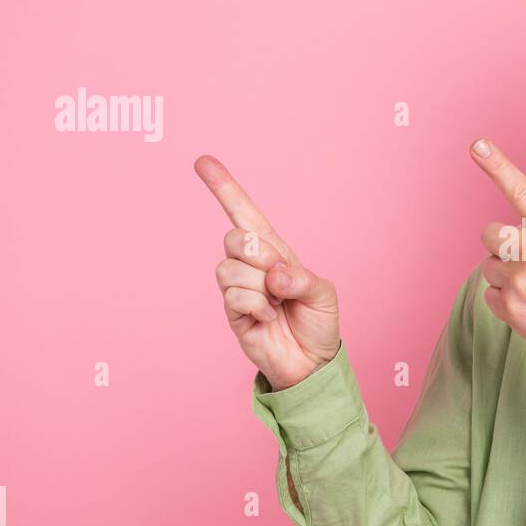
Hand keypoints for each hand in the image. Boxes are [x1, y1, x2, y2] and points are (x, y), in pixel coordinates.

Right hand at [194, 155, 341, 390]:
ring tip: (275, 302)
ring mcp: (239, 289)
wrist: (312, 363)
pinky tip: (267, 317)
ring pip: (229, 269)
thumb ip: (301, 278)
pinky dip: (257, 306)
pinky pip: (234, 297)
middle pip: (233, 238)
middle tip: (279, 277)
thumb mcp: (323, 294)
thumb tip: (273, 273)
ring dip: (259, 285)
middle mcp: (251, 265)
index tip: (203, 162)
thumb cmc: (318, 323)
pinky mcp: (232, 313)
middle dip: (258, 254)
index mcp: (274, 251)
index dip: (224, 188)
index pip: (244, 213)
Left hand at [470, 139, 525, 380]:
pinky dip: (504, 302)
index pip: (522, 191)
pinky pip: (489, 295)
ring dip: (504, 276)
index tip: (476, 144)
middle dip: (500, 247)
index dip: (497, 166)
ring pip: (488, 266)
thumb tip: (509, 237)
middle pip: (489, 234)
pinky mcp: (508, 305)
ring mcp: (519, 278)